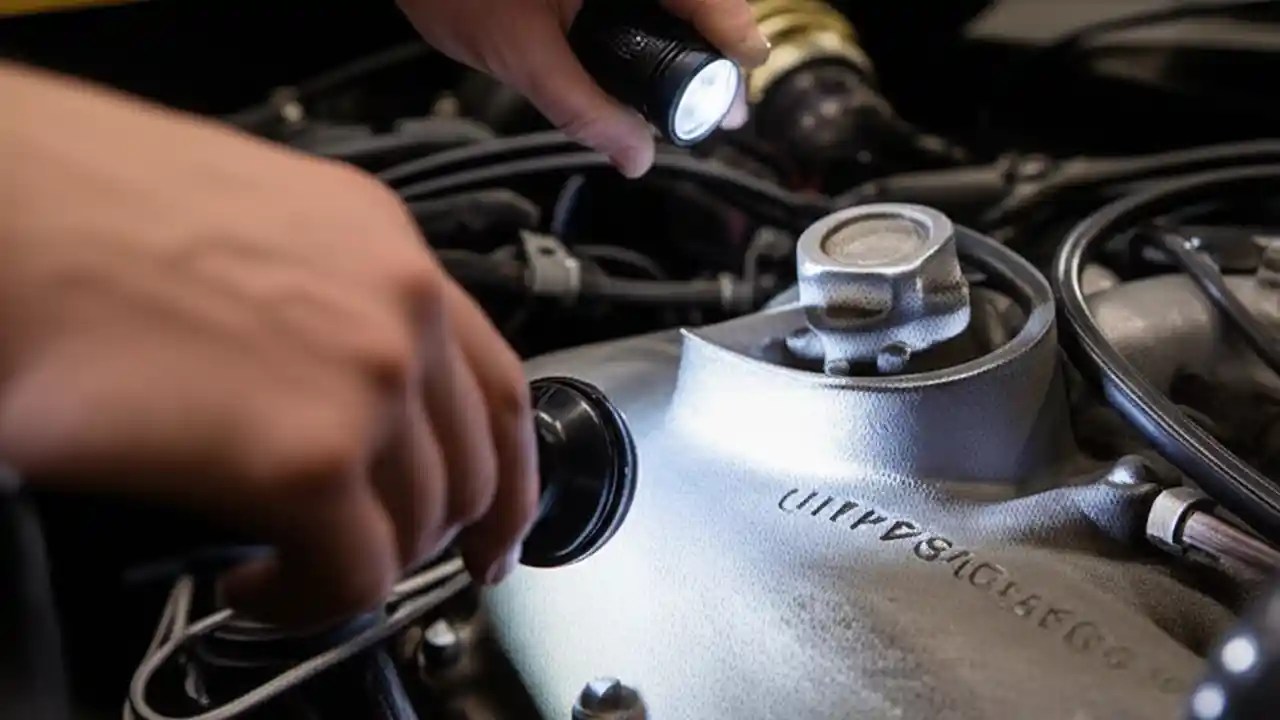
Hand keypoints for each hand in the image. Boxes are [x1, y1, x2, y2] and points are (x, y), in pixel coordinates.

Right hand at [0, 64, 537, 627]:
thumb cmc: (84, 213)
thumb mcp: (258, 233)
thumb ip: (334, 311)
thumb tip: (348, 396)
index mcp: (389, 252)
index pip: (500, 387)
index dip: (508, 478)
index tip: (495, 529)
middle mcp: (400, 310)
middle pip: (470, 470)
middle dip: (426, 536)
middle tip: (366, 559)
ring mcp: (367, 380)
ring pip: (417, 529)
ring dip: (354, 568)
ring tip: (284, 570)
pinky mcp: (308, 457)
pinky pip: (352, 574)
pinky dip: (307, 601)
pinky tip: (252, 582)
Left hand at [398, 0, 766, 176]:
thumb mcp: (523, 58)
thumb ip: (584, 110)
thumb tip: (635, 156)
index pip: (711, 4)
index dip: (734, 50)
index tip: (734, 101)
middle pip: (695, 7)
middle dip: (706, 59)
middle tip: (715, 111)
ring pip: (666, 8)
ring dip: (677, 46)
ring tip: (683, 98)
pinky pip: (636, 5)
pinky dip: (643, 31)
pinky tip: (638, 66)